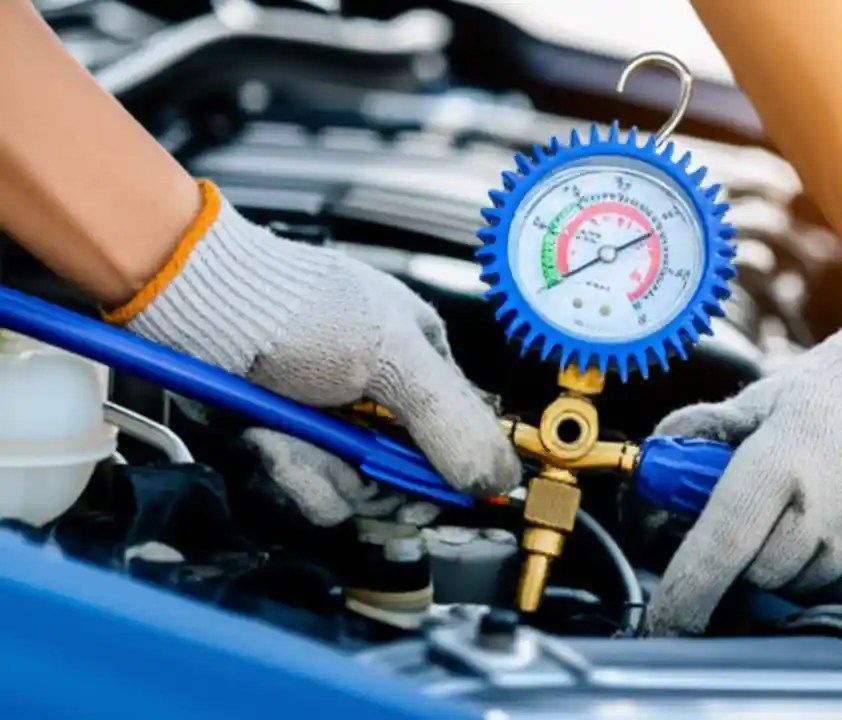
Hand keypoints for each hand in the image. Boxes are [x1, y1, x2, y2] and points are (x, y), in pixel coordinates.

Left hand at [119, 182, 519, 524]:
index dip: (449, 472)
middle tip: (351, 461)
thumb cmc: (294, 307)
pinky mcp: (295, 448)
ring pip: (362, 493)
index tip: (428, 489)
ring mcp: (339, 426)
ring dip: (323, 471)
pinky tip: (269, 439)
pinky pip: (316, 493)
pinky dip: (292, 473)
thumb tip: (498, 480)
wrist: (194, 306)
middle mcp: (386, 398)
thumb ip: (451, 419)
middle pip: (412, 476)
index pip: (462, 436)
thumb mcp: (390, 356)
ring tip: (290, 435)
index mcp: (424, 360)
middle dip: (375, 476)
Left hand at [645, 230, 841, 634]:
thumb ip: (699, 436)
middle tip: (778, 507)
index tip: (666, 622)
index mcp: (784, 461)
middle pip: (759, 579)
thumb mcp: (766, 397)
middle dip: (752, 554)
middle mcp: (835, 510)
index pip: (717, 551)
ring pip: (811, 594)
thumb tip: (650, 482)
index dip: (685, 597)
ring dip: (805, 565)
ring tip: (835, 501)